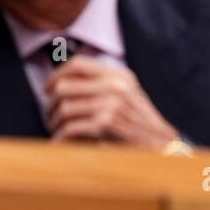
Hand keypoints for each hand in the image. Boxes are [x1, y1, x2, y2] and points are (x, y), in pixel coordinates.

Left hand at [45, 57, 179, 148]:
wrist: (161, 145)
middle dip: (52, 104)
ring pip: (64, 108)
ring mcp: (111, 103)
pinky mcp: (106, 123)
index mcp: (119, 75)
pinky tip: (62, 142)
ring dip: (55, 123)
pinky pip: (70, 127)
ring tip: (58, 131)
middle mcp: (115, 85)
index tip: (48, 88)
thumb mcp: (128, 95)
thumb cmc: (140, 124)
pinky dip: (61, 137)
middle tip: (52, 116)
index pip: (78, 64)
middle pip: (64, 86)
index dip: (57, 75)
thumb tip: (65, 82)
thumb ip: (104, 85)